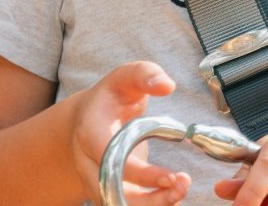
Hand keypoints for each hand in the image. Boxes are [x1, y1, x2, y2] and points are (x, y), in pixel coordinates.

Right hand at [70, 62, 190, 205]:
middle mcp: (86, 161)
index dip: (140, 174)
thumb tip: (167, 85)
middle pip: (110, 192)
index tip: (172, 176)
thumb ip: (145, 74)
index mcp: (89, 132)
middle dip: (148, 200)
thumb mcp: (126, 77)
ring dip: (152, 205)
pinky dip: (151, 205)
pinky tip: (173, 194)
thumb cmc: (111, 96)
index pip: (111, 160)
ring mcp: (94, 179)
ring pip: (117, 204)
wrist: (89, 116)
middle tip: (180, 187)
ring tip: (181, 190)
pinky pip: (126, 205)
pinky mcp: (108, 190)